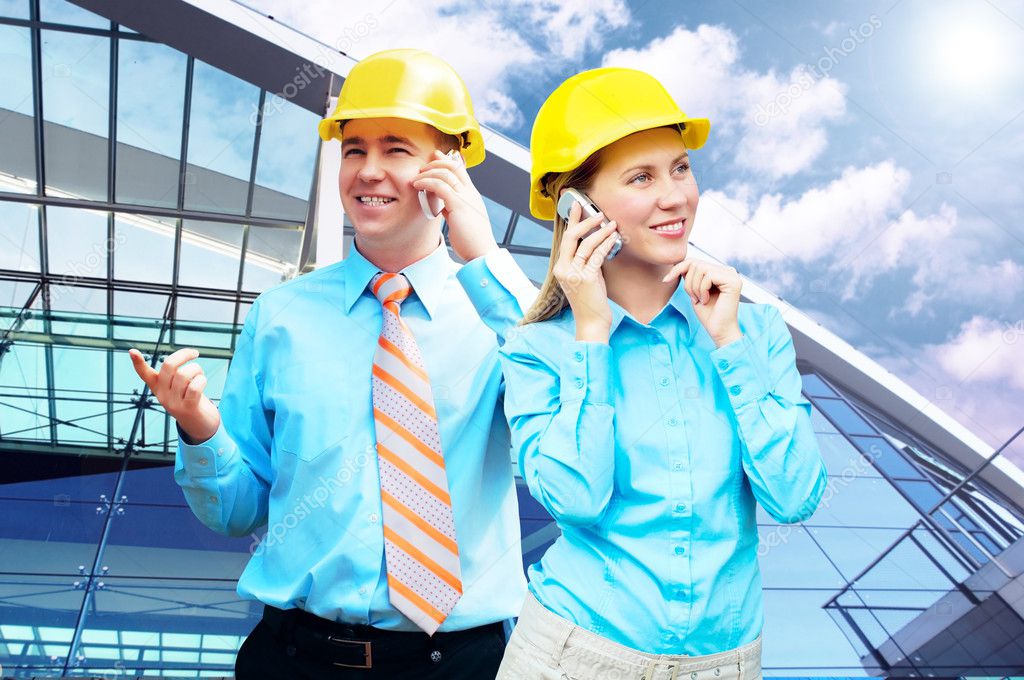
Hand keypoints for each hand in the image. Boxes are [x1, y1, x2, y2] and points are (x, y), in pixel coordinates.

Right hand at [128, 347, 220, 443]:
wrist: (199, 426)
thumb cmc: (190, 400)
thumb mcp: (178, 387)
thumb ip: (176, 374)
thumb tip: (183, 355)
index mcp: (158, 387)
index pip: (145, 374)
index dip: (138, 362)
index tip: (131, 351)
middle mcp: (162, 395)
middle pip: (168, 365)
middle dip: (183, 354)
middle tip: (195, 353)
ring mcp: (174, 402)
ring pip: (184, 374)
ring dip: (197, 369)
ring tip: (200, 374)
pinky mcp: (187, 408)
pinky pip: (194, 387)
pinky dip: (201, 380)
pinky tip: (203, 381)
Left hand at [412, 150, 496, 261]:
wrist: (482, 252)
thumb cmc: (472, 241)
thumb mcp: (462, 220)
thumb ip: (453, 209)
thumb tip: (443, 206)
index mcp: (472, 195)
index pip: (461, 171)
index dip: (447, 161)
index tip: (435, 157)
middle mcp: (470, 192)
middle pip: (454, 166)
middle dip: (436, 162)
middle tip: (422, 167)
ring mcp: (466, 197)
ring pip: (445, 172)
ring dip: (428, 172)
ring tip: (416, 178)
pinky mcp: (459, 204)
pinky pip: (440, 185)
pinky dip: (426, 182)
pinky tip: (418, 186)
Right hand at [553, 200, 618, 341]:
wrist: (591, 322)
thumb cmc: (590, 301)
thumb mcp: (584, 278)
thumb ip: (585, 262)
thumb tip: (595, 243)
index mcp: (560, 268)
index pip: (565, 239)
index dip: (571, 221)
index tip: (576, 206)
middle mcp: (563, 269)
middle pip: (571, 237)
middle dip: (585, 221)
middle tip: (598, 212)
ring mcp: (573, 273)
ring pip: (586, 244)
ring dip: (600, 232)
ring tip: (612, 224)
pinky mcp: (586, 278)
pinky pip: (597, 255)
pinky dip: (607, 244)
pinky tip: (614, 238)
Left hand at [662, 259, 742, 346]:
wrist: (719, 331)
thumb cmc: (708, 314)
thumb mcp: (694, 291)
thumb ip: (690, 276)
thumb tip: (678, 262)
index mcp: (719, 272)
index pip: (694, 261)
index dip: (678, 268)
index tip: (666, 280)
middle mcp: (728, 271)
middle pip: (696, 263)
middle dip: (688, 282)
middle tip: (694, 298)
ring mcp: (732, 275)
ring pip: (700, 268)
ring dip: (694, 287)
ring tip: (700, 300)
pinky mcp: (733, 281)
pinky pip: (708, 276)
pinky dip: (701, 289)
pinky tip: (706, 300)